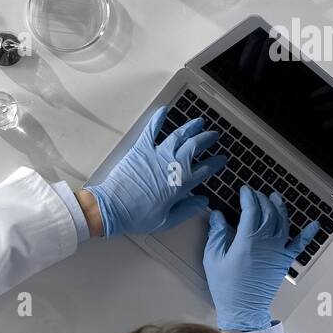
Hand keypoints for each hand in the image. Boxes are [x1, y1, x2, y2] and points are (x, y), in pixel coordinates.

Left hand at [84, 106, 227, 236]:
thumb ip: (187, 210)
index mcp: (181, 183)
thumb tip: (202, 202)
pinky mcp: (140, 149)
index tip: (221, 159)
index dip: (216, 163)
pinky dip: (158, 119)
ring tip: (198, 122)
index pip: (205, 169)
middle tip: (213, 136)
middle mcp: (172, 165)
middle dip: (207, 139)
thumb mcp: (166, 221)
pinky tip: (163, 111)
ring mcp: (157, 154)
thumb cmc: (136, 216)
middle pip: (196, 146)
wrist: (111, 208)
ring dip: (191, 127)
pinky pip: (151, 130)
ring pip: (179, 135)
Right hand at [204, 186, 319, 330]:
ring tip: (275, 198)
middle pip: (268, 213)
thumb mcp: (213, 257)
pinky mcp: (284, 260)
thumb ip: (217, 233)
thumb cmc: (226, 285)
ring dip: (280, 207)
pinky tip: (314, 224)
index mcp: (247, 241)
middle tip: (255, 193)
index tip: (243, 190)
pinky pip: (300, 244)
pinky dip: (308, 233)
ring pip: (283, 222)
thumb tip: (217, 216)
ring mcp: (278, 251)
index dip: (248, 197)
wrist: (243, 307)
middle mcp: (265, 243)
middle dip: (261, 199)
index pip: (251, 210)